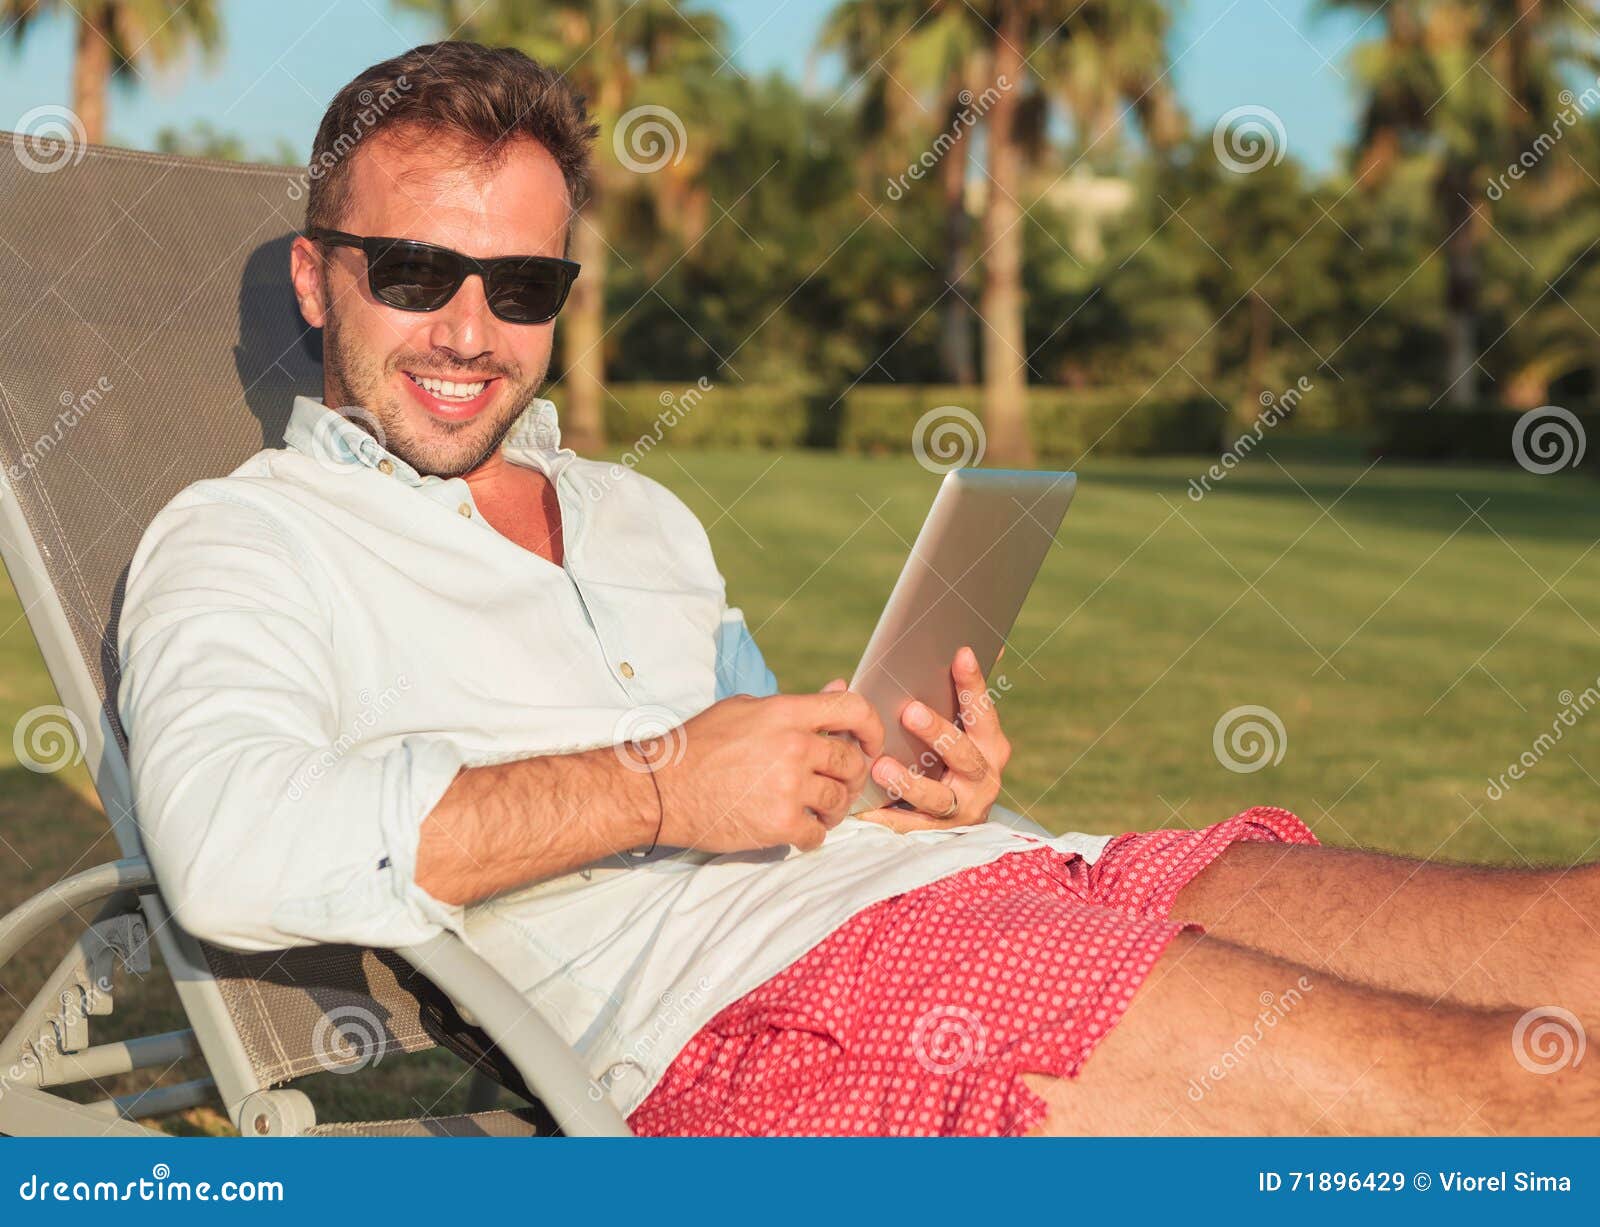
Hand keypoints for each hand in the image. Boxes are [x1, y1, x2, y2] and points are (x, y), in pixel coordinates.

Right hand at [652, 691, 882, 852]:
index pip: (852, 709)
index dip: (872, 727)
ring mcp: (788, 787)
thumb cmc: (698, 746)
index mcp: (785, 713)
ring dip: (833, 809)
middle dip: (851, 776)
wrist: (661, 789)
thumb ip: (796, 705)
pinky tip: (797, 830)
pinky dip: (812, 836)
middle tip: (838, 785)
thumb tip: (837, 689)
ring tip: (817, 810)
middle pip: (851, 761)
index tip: (870, 743)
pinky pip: (817, 833)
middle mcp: (793, 746)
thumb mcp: (745, 709)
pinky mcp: (779, 823)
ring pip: (839, 800)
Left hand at [854, 646, 1010, 832]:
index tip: (960, 653)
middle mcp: (983, 778)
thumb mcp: (957, 726)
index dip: (973, 684)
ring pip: (938, 797)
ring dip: (909, 781)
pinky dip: (888, 818)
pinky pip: (911, 827)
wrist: (957, 819)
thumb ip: (956, 694)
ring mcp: (963, 809)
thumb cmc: (948, 757)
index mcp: (990, 745)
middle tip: (909, 711)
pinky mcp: (938, 835)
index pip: (983, 712)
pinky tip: (866, 807)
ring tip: (880, 766)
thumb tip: (974, 644)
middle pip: (964, 754)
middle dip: (937, 732)